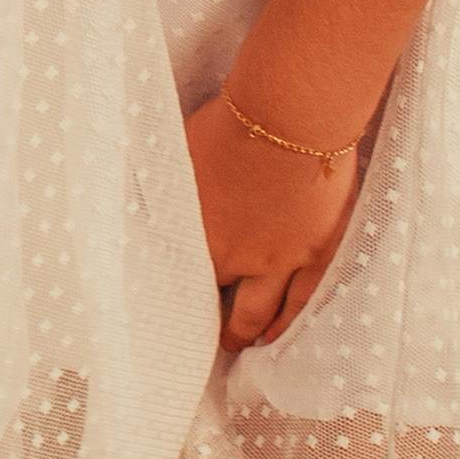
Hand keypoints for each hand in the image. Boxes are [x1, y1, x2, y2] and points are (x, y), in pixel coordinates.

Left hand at [184, 91, 361, 350]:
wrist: (292, 115)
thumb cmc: (228, 124)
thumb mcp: (177, 151)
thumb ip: (165, 182)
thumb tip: (140, 188)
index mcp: (199, 236)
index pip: (181, 280)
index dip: (179, 294)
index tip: (170, 309)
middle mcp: (238, 259)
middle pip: (220, 302)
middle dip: (213, 324)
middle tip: (208, 338)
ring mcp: (283, 259)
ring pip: (263, 312)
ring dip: (251, 331)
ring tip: (244, 343)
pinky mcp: (319, 250)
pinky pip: (304, 298)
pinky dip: (290, 319)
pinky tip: (279, 330)